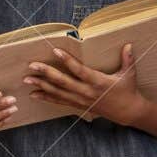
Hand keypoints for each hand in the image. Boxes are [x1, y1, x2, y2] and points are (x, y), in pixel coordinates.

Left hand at [26, 44, 145, 124]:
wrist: (128, 112)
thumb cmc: (128, 90)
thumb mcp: (129, 74)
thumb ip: (127, 59)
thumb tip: (128, 45)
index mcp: (99, 82)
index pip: (80, 70)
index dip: (67, 61)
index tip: (55, 51)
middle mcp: (87, 92)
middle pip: (63, 82)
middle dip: (46, 73)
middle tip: (32, 65)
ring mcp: (81, 100)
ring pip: (58, 92)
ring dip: (41, 85)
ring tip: (27, 79)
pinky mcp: (78, 105)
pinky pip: (59, 101)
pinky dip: (46, 97)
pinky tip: (33, 94)